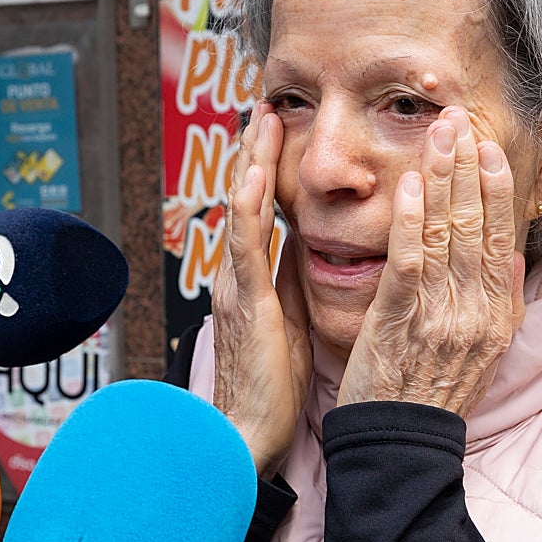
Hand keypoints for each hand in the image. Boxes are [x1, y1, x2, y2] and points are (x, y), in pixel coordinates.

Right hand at [212, 100, 312, 476]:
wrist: (245, 436)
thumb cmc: (269, 387)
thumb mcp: (288, 322)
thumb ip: (290, 283)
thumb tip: (306, 248)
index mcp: (251, 280)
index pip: (259, 213)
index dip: (265, 170)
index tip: (276, 131)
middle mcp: (237, 275)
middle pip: (245, 201)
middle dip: (255, 152)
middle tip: (265, 105)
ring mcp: (236, 286)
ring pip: (241, 212)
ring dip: (250, 164)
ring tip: (260, 119)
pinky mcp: (244, 304)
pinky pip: (245, 249)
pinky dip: (247, 209)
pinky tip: (252, 176)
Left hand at [339, 107, 525, 415]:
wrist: (402, 441)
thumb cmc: (435, 391)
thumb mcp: (484, 348)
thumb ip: (499, 298)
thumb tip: (510, 253)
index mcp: (497, 313)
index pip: (502, 237)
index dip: (497, 189)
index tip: (490, 147)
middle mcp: (476, 310)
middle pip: (477, 225)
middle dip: (468, 167)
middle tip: (461, 119)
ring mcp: (440, 315)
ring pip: (446, 234)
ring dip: (442, 180)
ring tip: (440, 135)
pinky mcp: (400, 322)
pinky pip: (409, 263)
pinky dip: (410, 222)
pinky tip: (408, 186)